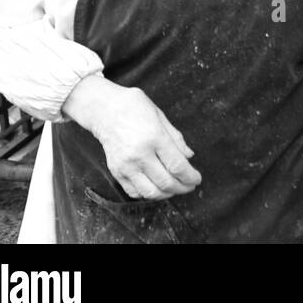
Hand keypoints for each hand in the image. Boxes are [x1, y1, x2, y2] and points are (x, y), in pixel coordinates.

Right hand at [63, 75, 201, 199]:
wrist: (105, 110)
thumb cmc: (135, 108)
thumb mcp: (161, 116)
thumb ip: (176, 139)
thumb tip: (189, 156)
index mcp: (155, 138)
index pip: (177, 165)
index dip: (190, 176)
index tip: (197, 179)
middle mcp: (140, 155)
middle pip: (166, 182)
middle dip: (182, 188)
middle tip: (190, 186)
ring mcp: (126, 166)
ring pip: (150, 192)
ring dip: (166, 194)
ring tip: (175, 189)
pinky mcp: (116, 172)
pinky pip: (134, 192)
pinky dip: (148, 194)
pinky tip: (156, 188)